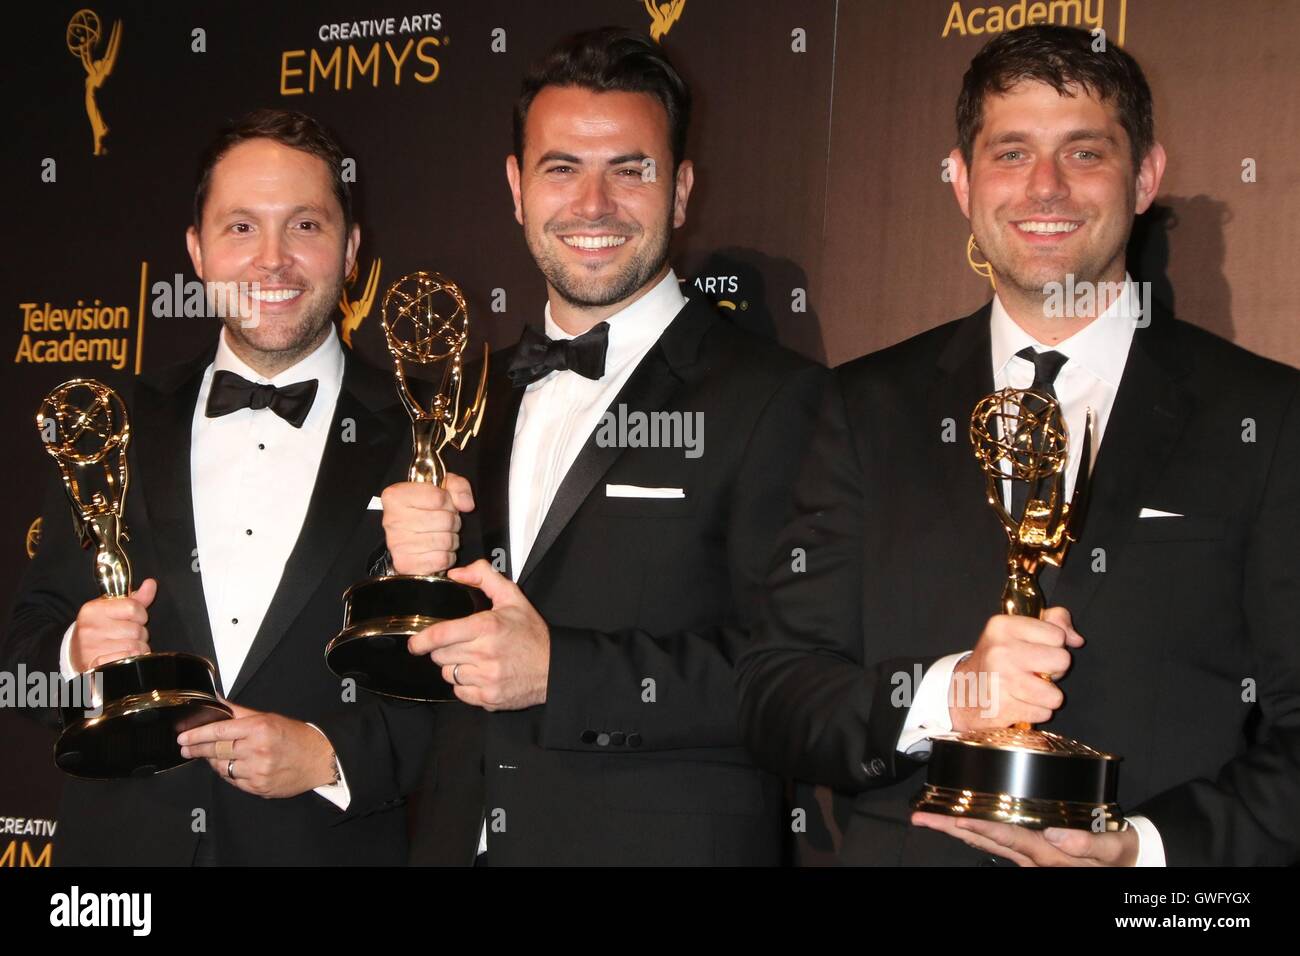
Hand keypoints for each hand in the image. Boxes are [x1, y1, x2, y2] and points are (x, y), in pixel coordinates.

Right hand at [70, 577, 157, 672]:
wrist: (75, 653)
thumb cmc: (99, 628)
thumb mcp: (112, 609)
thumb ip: (135, 599)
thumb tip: (151, 584)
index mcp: (94, 610)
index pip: (133, 608)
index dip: (140, 615)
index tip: (133, 619)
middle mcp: (91, 628)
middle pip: (137, 630)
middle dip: (139, 634)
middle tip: (127, 636)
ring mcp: (92, 648)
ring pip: (136, 647)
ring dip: (138, 649)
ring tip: (125, 646)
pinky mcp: (97, 666)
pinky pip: (129, 661)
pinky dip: (132, 660)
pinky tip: (123, 657)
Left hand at [177, 703, 336, 797]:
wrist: (319, 759)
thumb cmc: (295, 737)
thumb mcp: (268, 718)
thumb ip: (238, 711)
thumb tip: (216, 701)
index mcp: (259, 728)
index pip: (219, 731)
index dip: (197, 735)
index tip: (183, 737)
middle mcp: (257, 750)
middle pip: (216, 751)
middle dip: (197, 749)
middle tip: (185, 748)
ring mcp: (257, 771)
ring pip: (223, 768)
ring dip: (214, 762)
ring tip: (212, 756)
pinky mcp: (259, 787)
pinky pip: (233, 781)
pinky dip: (229, 773)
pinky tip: (231, 766)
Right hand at [382, 472, 474, 574]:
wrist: (409, 533)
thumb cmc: (425, 509)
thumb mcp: (442, 487)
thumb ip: (458, 487)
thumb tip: (466, 504)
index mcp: (396, 496)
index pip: (439, 498)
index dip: (449, 502)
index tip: (443, 503)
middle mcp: (392, 520)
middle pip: (444, 520)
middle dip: (452, 521)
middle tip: (444, 521)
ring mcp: (397, 544)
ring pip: (445, 541)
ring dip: (450, 539)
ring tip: (441, 534)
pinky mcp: (405, 564)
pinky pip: (441, 560)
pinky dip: (446, 556)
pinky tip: (437, 549)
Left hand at [407, 559, 548, 710]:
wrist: (555, 668)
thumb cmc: (532, 634)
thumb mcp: (513, 597)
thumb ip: (484, 576)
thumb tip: (456, 573)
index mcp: (487, 626)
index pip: (441, 635)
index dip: (421, 640)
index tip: (415, 643)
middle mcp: (485, 653)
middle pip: (440, 655)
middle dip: (445, 650)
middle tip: (463, 645)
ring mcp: (486, 678)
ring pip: (448, 674)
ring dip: (455, 667)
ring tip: (474, 660)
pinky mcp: (488, 698)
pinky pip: (459, 692)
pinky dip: (465, 685)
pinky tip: (480, 675)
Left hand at [912, 812, 1138, 865]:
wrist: (1132, 863)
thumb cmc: (1122, 853)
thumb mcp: (1113, 847)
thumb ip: (1089, 842)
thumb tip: (1057, 833)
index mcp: (1050, 855)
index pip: (1009, 838)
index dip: (981, 828)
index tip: (955, 818)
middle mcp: (1034, 859)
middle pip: (986, 842)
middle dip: (952, 829)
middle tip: (920, 817)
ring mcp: (1030, 859)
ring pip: (986, 843)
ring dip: (957, 831)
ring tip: (930, 818)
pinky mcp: (1032, 855)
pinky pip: (997, 844)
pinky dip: (976, 833)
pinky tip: (961, 824)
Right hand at [949, 606, 1083, 731]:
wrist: (961, 693)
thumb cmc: (996, 661)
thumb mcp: (1017, 631)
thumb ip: (1053, 623)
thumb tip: (1076, 639)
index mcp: (1003, 626)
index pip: (1057, 635)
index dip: (1053, 646)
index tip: (1036, 651)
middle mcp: (1000, 651)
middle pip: (1062, 661)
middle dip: (1054, 671)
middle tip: (1035, 672)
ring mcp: (1000, 680)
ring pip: (1055, 694)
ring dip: (1046, 696)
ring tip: (1028, 690)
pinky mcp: (1002, 708)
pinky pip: (1043, 713)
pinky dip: (1035, 712)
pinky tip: (1018, 703)